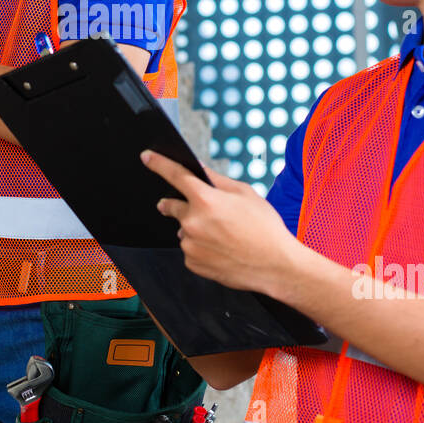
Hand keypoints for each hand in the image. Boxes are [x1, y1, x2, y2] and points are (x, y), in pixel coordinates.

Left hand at [140, 150, 300, 295]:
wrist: (276, 265)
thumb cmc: (265, 228)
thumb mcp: (245, 194)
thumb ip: (217, 180)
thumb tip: (199, 170)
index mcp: (205, 200)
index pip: (175, 175)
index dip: (158, 163)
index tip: (147, 157)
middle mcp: (192, 222)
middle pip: (172, 206)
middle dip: (177, 204)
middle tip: (198, 210)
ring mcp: (190, 245)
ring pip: (185, 230)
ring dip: (196, 229)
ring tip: (225, 235)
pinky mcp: (193, 263)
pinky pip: (190, 250)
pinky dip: (201, 248)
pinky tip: (222, 249)